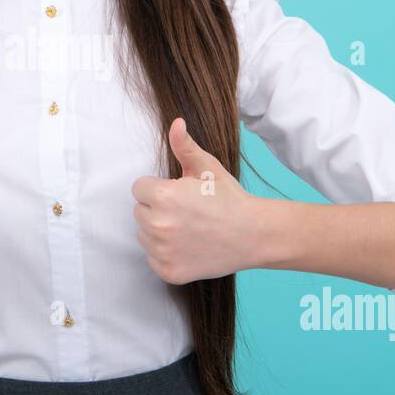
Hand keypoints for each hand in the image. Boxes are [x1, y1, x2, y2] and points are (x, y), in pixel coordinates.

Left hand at [131, 117, 264, 283]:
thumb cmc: (230, 199)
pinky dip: (166, 254)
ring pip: (144, 235)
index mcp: (163, 196)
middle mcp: (158, 225)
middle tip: (186, 212)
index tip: (179, 194)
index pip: (140, 188)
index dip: (159, 188)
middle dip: (157, 209)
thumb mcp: (208, 168)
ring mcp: (162, 251)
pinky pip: (153, 258)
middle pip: (140, 212)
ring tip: (188, 229)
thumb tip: (176, 123)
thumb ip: (185, 146)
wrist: (254, 235)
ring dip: (159, 231)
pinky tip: (188, 246)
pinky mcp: (168, 271)